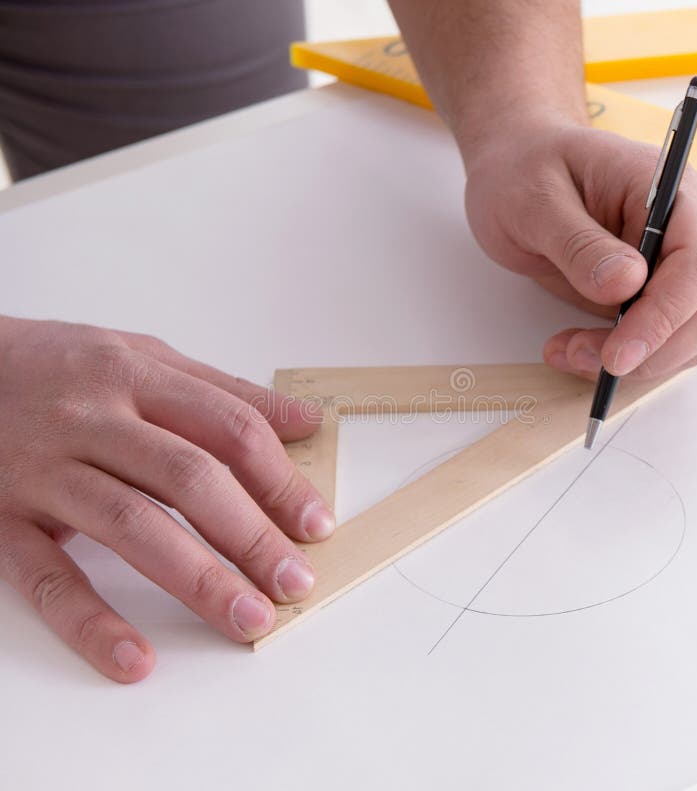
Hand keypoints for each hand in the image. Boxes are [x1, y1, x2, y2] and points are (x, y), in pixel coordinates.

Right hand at [0, 317, 334, 682]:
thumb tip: (306, 420)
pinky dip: (92, 622)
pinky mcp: (2, 519)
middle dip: (251, 535)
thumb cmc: (62, 366)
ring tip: (249, 617)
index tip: (314, 522)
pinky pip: (48, 578)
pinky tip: (137, 659)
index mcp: (136, 375)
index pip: (227, 427)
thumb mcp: (144, 356)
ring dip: (198, 579)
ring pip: (131, 525)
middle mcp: (93, 419)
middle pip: (188, 478)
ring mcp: (44, 471)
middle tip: (295, 580)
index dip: (279, 478)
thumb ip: (224, 391)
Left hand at [464, 121, 696, 378]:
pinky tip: (572, 350)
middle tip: (577, 356)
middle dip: (647, 351)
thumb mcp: (535, 201)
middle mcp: (688, 232)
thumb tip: (627, 284)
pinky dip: (620, 361)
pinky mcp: (651, 297)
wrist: (516, 172)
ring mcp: (674, 268)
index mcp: (672, 192)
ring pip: (686, 339)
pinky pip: (657, 344)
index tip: (618, 354)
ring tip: (565, 352)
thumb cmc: (526, 172)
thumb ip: (579, 243)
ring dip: (633, 364)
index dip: (664, 316)